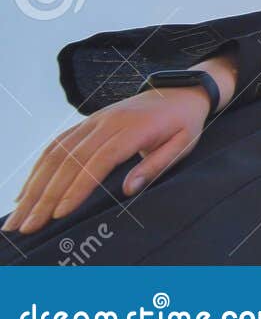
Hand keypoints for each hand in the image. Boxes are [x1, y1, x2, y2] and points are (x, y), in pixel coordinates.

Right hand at [3, 86, 207, 234]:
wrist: (178, 91)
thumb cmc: (184, 123)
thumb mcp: (184, 144)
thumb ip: (157, 165)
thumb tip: (128, 189)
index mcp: (133, 129)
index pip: (99, 161)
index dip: (77, 188)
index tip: (59, 213)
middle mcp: (106, 122)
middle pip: (69, 160)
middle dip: (45, 196)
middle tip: (27, 227)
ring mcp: (92, 121)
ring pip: (55, 153)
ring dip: (33, 187)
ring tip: (18, 218)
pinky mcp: (85, 123)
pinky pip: (56, 145)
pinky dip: (37, 170)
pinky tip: (25, 194)